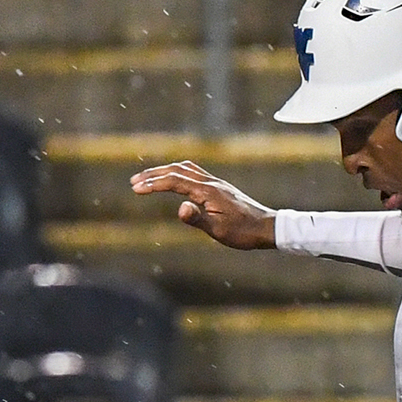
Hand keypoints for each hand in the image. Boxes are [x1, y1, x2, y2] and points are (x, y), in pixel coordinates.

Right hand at [129, 161, 275, 249]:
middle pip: (177, 170)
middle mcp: (211, 182)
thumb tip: (180, 208)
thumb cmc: (243, 232)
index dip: (153, 184)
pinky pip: (194, 173)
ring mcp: (216, 183)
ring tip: (150, 179)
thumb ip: (198, 218)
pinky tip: (177, 182)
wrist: (267, 227)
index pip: (174, 182)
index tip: (136, 189)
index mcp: (207, 191)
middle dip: (154, 174)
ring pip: (186, 169)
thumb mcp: (219, 230)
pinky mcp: (220, 188)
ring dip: (165, 171)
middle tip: (134, 182)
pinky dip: (179, 173)